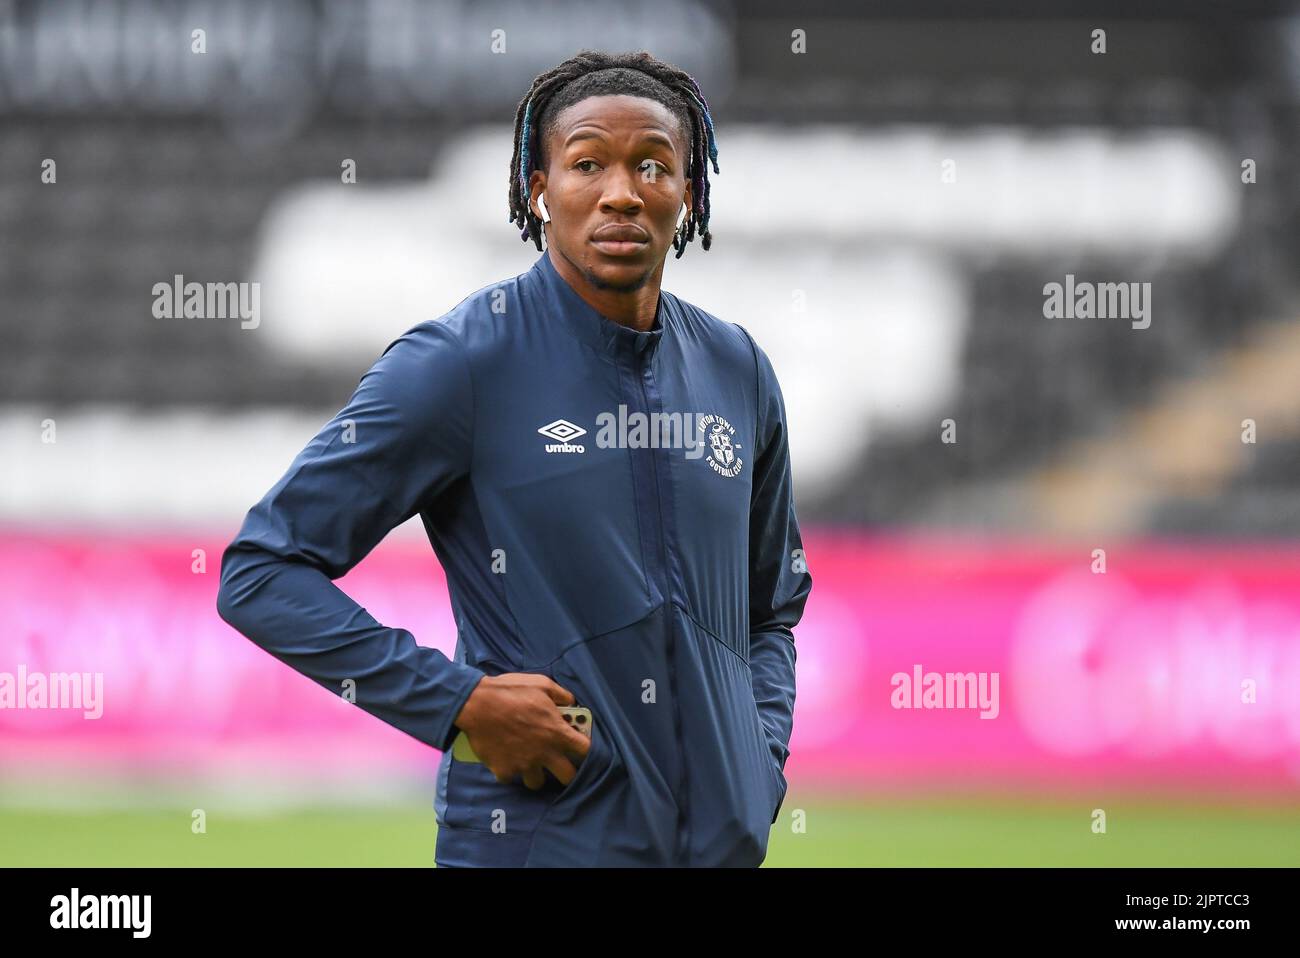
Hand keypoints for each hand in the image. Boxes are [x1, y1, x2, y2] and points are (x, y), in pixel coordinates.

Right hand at [452, 673, 591, 789]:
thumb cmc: (511, 691)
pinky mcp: (504, 771)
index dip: (585, 748)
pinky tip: (506, 757)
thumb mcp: (542, 684)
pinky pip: (511, 777)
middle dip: (566, 771)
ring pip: (538, 782)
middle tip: (559, 762)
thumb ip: (561, 695)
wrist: (476, 704)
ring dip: (536, 773)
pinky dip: (510, 770)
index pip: (586, 750)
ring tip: (529, 761)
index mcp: (557, 732)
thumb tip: (572, 703)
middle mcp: (544, 753)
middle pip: (568, 777)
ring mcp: (524, 765)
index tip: (579, 745)